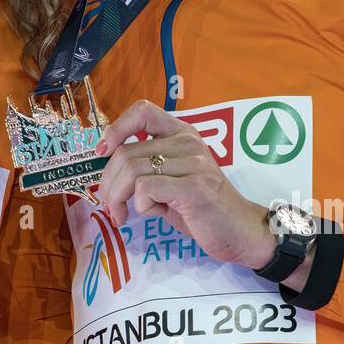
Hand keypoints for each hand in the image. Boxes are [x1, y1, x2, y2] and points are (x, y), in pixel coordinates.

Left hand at [94, 99, 275, 267]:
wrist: (240, 232)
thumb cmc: (201, 208)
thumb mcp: (172, 179)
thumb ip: (146, 169)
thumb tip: (106, 172)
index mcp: (181, 133)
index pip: (143, 111)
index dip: (116, 128)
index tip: (102, 152)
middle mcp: (187, 142)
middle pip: (126, 153)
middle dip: (108, 183)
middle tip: (109, 205)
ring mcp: (193, 163)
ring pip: (132, 171)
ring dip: (118, 198)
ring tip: (121, 215)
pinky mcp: (193, 188)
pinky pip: (146, 189)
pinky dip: (139, 205)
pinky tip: (151, 213)